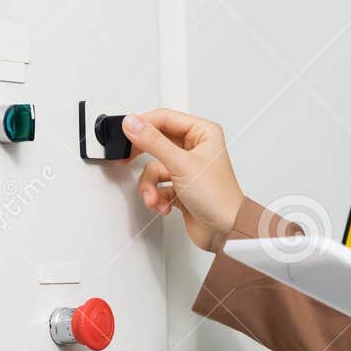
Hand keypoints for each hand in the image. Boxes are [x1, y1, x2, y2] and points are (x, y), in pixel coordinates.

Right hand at [121, 110, 246, 253]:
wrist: (225, 232)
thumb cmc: (218, 197)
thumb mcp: (181, 164)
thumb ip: (153, 142)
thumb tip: (133, 123)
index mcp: (203, 133)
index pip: (165, 118)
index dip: (143, 124)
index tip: (125, 133)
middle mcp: (195, 148)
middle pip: (156, 142)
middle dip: (142, 156)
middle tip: (127, 158)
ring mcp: (186, 168)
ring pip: (154, 167)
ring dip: (151, 185)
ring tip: (154, 197)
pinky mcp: (180, 187)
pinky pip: (157, 185)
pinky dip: (157, 196)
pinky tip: (164, 205)